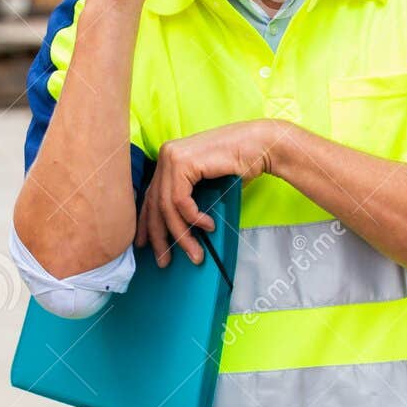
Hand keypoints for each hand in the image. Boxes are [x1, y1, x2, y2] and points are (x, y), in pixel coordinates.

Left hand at [137, 120, 284, 267]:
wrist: (261, 146)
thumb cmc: (240, 165)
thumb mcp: (207, 186)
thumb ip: (190, 199)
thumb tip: (178, 228)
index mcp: (170, 159)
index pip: (151, 196)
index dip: (147, 223)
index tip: (145, 245)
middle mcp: (167, 155)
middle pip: (154, 203)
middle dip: (159, 236)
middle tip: (164, 260)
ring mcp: (173, 156)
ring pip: (167, 205)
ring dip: (182, 234)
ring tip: (195, 252)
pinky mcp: (183, 161)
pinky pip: (180, 200)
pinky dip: (194, 218)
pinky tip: (208, 226)